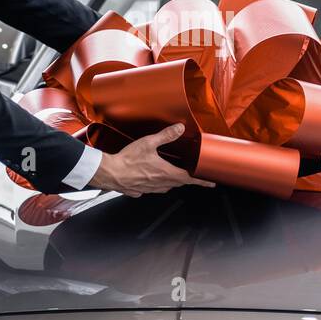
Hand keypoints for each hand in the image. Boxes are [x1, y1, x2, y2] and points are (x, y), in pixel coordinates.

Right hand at [88, 123, 215, 197]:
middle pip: (178, 183)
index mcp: (166, 173)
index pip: (189, 178)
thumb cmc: (127, 160)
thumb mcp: (148, 143)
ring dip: (171, 182)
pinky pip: (152, 189)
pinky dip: (155, 185)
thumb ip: (165, 136)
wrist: (109, 173)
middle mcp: (160, 184)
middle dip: (186, 179)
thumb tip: (179, 128)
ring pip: (166, 187)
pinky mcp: (139, 191)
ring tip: (172, 175)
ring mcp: (150, 189)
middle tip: (192, 176)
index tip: (210, 183)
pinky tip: (150, 178)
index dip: (201, 181)